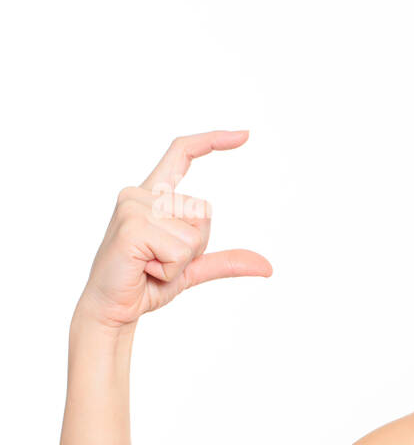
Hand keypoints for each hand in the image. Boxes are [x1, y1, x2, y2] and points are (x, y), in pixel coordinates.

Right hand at [76, 130, 271, 329]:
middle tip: (160, 260)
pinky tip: (144, 269)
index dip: (212, 141)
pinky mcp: (132, 227)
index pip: (182, 155)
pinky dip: (171, 269)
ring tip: (150, 265)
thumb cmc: (147, 284)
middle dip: (195, 246)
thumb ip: (226, 261)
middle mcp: (140, 194)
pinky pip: (181, 250)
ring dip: (181, 260)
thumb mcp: (193, 268)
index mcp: (153, 196)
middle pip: (205, 211)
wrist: (114, 310)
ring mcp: (133, 207)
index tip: (244, 134)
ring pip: (195, 233)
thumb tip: (267, 267)